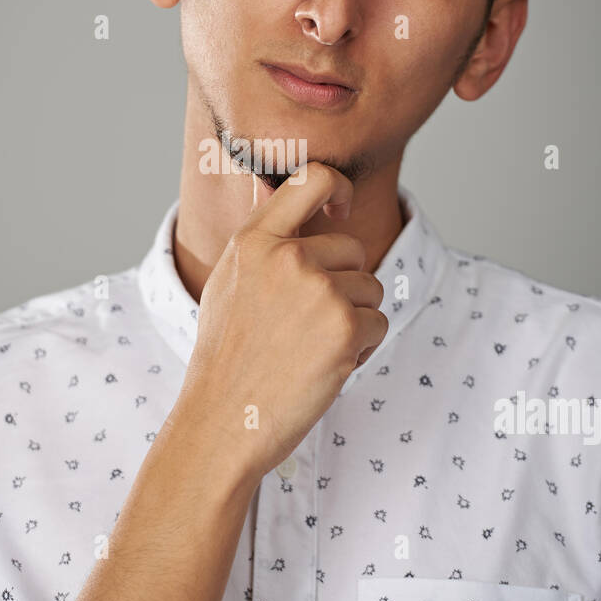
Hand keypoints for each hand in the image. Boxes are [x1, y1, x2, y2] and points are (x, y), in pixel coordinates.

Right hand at [179, 162, 387, 484]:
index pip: (313, 178)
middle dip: (344, 285)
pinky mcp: (346, 328)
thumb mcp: (228, 283)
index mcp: (254, 241)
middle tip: (306, 326)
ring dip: (353, 320)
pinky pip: (378, 325)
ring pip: (370, 289)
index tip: (341, 209)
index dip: (339, 188)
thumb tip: (273, 190)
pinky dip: (361, 350)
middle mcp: (287, 257)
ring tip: (310, 349)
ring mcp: (319, 291)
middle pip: (352, 249)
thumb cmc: (226, 359)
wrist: (222, 422)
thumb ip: (260, 240)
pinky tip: (323, 368)